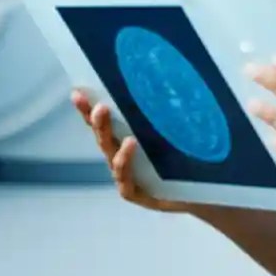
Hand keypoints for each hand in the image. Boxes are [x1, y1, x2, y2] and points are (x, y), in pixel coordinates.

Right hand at [71, 88, 192, 213]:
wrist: (198, 195)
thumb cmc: (185, 162)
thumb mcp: (176, 133)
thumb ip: (168, 113)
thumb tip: (169, 79)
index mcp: (125, 142)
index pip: (103, 123)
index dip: (88, 109)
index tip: (77, 92)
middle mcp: (121, 158)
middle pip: (103, 137)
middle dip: (97, 120)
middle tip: (99, 105)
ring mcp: (125, 177)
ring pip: (111, 154)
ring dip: (105, 133)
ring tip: (104, 114)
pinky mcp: (135, 193)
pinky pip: (125, 178)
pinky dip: (124, 161)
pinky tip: (129, 145)